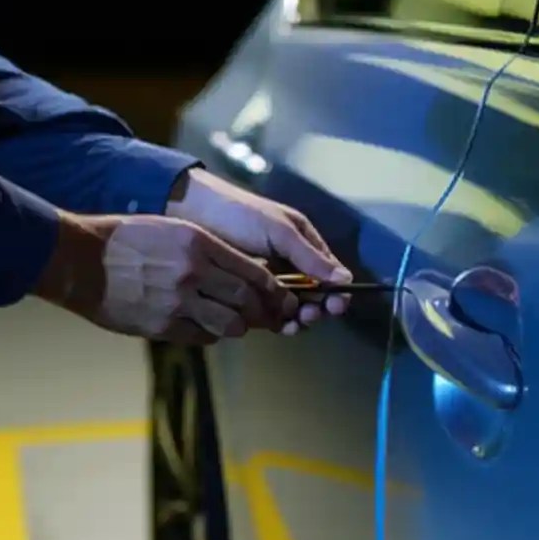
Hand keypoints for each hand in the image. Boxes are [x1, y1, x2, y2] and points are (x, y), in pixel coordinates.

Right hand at [34, 211, 296, 343]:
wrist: (81, 261)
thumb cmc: (125, 239)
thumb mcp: (173, 229)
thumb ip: (208, 249)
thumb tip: (241, 271)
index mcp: (199, 243)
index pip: (254, 272)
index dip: (275, 291)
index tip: (285, 298)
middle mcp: (193, 272)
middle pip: (248, 301)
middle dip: (265, 313)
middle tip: (272, 317)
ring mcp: (178, 301)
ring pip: (230, 325)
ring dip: (239, 326)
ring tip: (237, 323)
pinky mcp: (162, 325)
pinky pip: (202, 337)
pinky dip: (211, 334)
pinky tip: (207, 327)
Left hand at [165, 168, 352, 334]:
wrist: (192, 214)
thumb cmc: (241, 215)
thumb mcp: (280, 231)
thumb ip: (309, 257)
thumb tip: (346, 280)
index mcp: (304, 245)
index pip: (330, 275)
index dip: (336, 293)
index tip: (335, 306)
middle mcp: (290, 266)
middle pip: (313, 297)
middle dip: (315, 309)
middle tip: (308, 315)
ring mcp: (268, 282)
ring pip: (291, 308)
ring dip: (296, 319)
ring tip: (291, 323)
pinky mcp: (247, 294)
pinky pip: (267, 314)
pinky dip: (275, 322)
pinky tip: (274, 325)